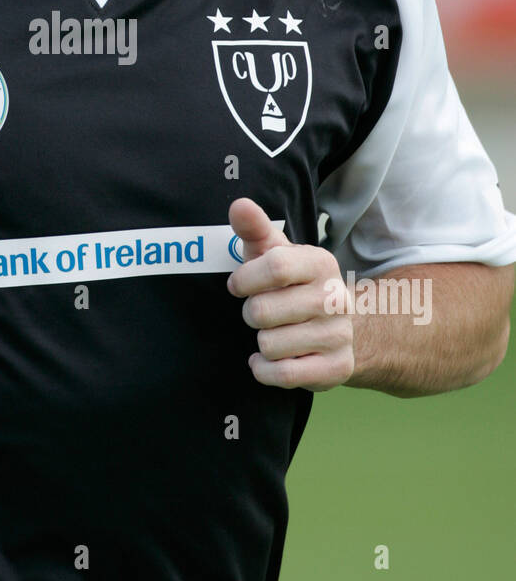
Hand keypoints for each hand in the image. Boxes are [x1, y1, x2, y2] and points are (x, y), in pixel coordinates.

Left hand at [227, 198, 353, 390]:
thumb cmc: (293, 285)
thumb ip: (255, 229)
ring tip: (275, 333)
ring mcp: (339, 335)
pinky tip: (270, 358)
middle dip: (251, 313)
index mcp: (321, 263)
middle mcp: (335, 298)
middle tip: (262, 312)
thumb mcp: (276, 254)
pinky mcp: (337, 368)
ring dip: (261, 342)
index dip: (245, 279)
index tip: (238, 285)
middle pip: (263, 311)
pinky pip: (283, 375)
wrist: (341, 328)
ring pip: (269, 345)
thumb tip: (238, 205)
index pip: (274, 266)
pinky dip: (265, 369)